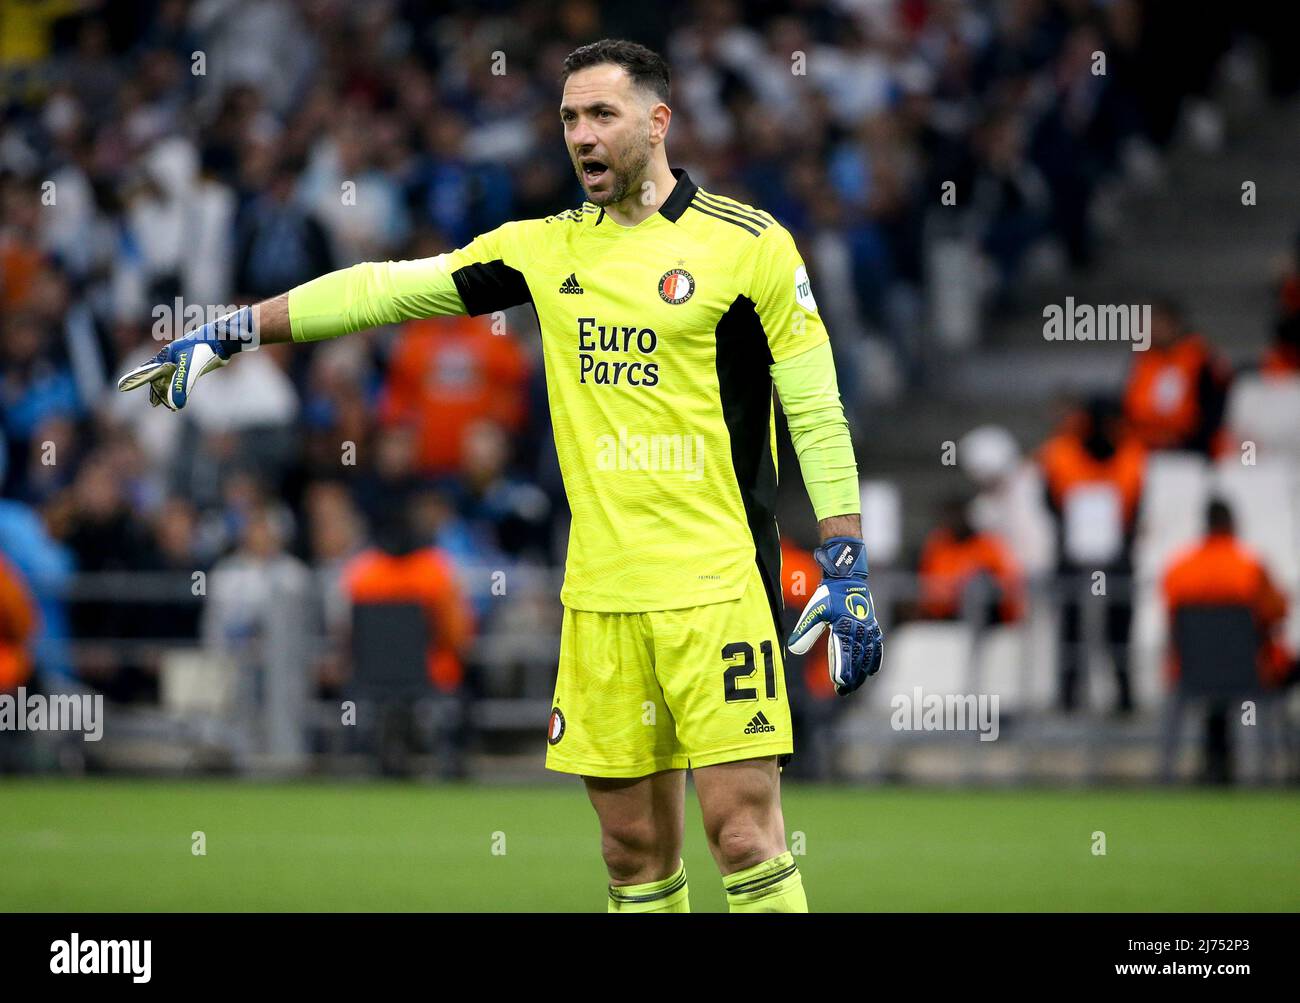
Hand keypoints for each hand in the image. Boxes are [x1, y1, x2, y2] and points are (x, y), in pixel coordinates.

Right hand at [116, 307, 253, 409]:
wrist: (220, 340)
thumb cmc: (203, 350)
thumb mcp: (191, 369)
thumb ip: (181, 386)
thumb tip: (176, 405)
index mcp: (166, 357)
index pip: (147, 372)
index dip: (135, 380)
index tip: (121, 387)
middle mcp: (171, 358)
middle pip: (158, 377)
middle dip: (155, 391)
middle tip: (154, 404)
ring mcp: (182, 360)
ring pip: (169, 378)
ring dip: (167, 391)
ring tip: (167, 405)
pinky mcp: (193, 363)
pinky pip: (180, 377)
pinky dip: (177, 387)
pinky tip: (180, 396)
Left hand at [787, 537, 883, 694]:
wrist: (847, 579)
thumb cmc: (828, 596)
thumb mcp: (813, 612)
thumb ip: (805, 631)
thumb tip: (793, 649)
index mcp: (843, 627)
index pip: (844, 653)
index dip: (842, 669)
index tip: (839, 683)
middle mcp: (858, 630)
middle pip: (857, 659)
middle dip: (852, 676)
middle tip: (843, 691)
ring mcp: (868, 628)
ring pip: (868, 655)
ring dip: (862, 672)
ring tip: (855, 685)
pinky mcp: (872, 626)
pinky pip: (877, 646)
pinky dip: (875, 659)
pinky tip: (872, 671)